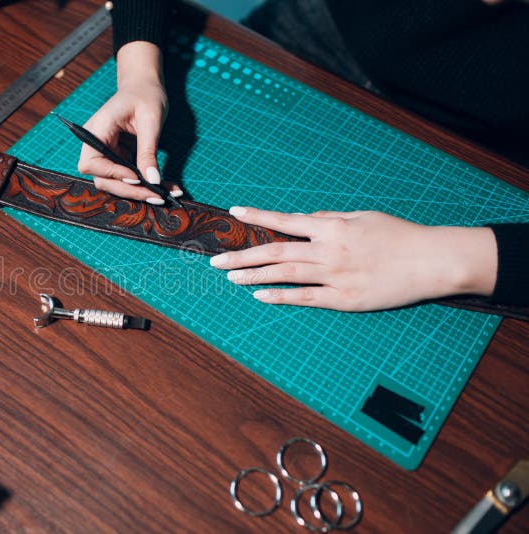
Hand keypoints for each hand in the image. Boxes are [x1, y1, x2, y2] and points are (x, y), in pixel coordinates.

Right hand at [77, 41, 180, 202]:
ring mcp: (106, 154)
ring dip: (139, 192)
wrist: (145, 87)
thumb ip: (148, 150)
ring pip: (115, 183)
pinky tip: (166, 188)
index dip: (111, 174)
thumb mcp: (150, 121)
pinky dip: (146, 185)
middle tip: (157, 196)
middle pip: (103, 179)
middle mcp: (96, 145)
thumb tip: (153, 180)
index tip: (137, 177)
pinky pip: (128, 178)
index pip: (91, 163)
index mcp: (97, 130)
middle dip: (129, 190)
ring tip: (165, 195)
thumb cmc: (145, 95)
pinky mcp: (118, 159)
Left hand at [210, 208, 497, 310]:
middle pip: (276, 251)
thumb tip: (302, 219)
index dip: (258, 216)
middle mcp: (328, 250)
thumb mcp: (362, 217)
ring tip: (229, 276)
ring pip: (284, 274)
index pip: (285, 220)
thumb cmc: (399, 235)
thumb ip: (329, 219)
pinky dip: (280, 296)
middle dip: (243, 255)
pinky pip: (305, 298)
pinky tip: (259, 295)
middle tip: (215, 259)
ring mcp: (334, 276)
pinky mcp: (344, 298)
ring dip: (254, 275)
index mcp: (332, 226)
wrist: (431, 261)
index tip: (234, 213)